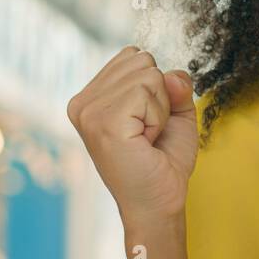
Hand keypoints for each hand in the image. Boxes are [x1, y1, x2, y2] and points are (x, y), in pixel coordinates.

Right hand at [67, 46, 199, 225]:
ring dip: (160, 108)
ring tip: (146, 137)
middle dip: (159, 96)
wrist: (158, 203)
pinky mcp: (102, 121)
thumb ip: (175, 84)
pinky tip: (145, 141)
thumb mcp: (175, 112)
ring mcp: (88, 111)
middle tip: (148, 132)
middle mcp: (83, 102)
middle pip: (142, 60)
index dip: (155, 88)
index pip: (134, 56)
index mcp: (91, 97)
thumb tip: (173, 74)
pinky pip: (147, 90)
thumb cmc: (163, 162)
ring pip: (148, 73)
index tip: (146, 122)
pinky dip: (159, 116)